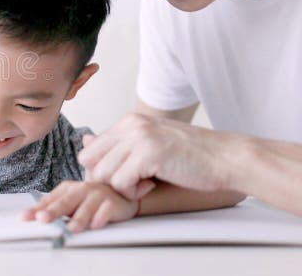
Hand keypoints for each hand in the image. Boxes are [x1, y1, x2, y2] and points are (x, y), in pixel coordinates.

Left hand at [20, 181, 137, 231]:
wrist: (119, 193)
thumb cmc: (90, 199)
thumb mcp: (70, 202)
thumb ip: (54, 208)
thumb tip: (34, 218)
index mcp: (67, 189)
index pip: (49, 201)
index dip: (36, 210)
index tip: (24, 218)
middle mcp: (80, 189)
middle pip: (65, 202)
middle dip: (53, 211)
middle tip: (42, 218)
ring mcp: (97, 195)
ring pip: (86, 207)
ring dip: (79, 218)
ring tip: (71, 229)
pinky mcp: (112, 203)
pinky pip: (106, 210)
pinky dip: (101, 217)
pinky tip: (96, 224)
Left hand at [79, 113, 234, 199]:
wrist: (227, 157)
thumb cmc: (192, 155)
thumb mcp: (150, 144)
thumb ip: (119, 144)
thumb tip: (84, 141)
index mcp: (129, 121)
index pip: (90, 149)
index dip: (101, 170)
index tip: (124, 176)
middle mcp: (130, 125)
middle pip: (89, 160)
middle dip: (105, 178)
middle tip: (130, 182)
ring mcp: (139, 137)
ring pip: (102, 173)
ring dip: (121, 186)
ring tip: (145, 183)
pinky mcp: (149, 154)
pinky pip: (120, 182)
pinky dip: (133, 191)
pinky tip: (152, 184)